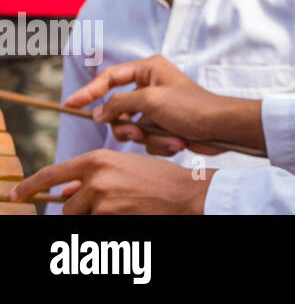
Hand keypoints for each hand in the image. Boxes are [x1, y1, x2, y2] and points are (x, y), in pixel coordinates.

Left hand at [10, 149, 210, 213]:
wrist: (186, 192)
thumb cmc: (159, 178)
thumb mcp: (125, 168)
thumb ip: (93, 178)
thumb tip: (64, 192)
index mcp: (98, 159)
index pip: (52, 173)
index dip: (30, 186)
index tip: (17, 195)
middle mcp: (96, 177)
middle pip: (67, 205)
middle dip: (79, 211)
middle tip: (106, 207)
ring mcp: (101, 199)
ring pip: (79, 218)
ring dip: (94, 218)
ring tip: (122, 208)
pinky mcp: (109, 216)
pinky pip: (96, 225)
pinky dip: (107, 223)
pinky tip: (128, 213)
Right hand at [67, 54, 243, 155]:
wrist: (221, 128)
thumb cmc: (191, 108)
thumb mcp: (151, 101)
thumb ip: (119, 104)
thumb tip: (98, 112)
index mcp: (150, 70)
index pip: (110, 77)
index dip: (89, 91)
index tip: (71, 104)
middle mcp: (151, 85)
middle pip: (117, 108)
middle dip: (126, 125)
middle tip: (135, 133)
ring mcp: (157, 107)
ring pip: (130, 127)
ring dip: (146, 137)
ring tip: (165, 137)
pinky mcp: (163, 125)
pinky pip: (146, 138)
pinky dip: (158, 143)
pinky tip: (177, 141)